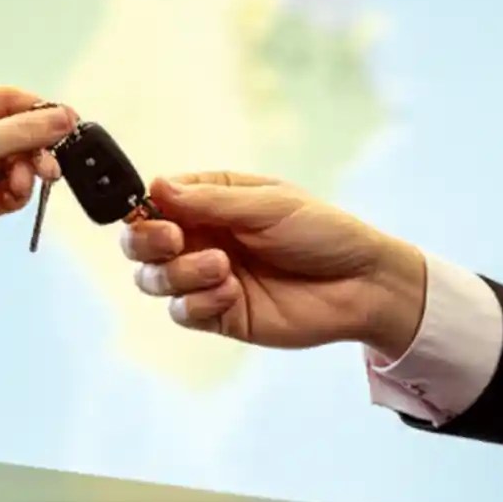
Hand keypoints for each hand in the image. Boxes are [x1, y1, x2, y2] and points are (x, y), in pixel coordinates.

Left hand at [0, 86, 76, 311]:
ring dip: (27, 176)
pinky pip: (17, 190)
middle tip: (48, 168)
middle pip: (27, 134)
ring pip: (26, 164)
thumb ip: (24, 131)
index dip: (44, 112)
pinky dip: (17, 194)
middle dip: (38, 151)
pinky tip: (5, 200)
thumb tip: (66, 117)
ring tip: (16, 186)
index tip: (70, 125)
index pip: (16, 100)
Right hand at [120, 172, 426, 356]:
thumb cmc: (322, 232)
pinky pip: (183, 313)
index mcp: (209, 203)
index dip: (143, 210)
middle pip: (140, 244)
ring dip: (179, 274)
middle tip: (174, 240)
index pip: (153, 203)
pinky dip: (198, 302)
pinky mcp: (219, 315)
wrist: (362, 285)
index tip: (155, 214)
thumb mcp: (268, 204)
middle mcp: (202, 239)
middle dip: (146, 243)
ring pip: (154, 280)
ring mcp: (207, 278)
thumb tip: (155, 186)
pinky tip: (231, 292)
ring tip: (222, 268)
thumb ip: (210, 199)